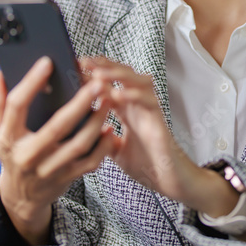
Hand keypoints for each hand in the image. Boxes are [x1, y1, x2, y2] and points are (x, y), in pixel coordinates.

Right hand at [0, 56, 115, 245]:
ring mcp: (48, 169)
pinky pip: (90, 162)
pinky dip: (103, 147)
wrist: (21, 196)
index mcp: (7, 138)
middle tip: (97, 83)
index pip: (17, 105)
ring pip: (79, 145)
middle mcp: (27, 155)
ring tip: (108, 101)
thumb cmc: (11, 153)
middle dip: (79, 103)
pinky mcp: (66, 179)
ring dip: (97, 122)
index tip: (48, 62)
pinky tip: (110, 129)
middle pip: (56, 126)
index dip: (31, 82)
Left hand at [81, 56, 238, 218]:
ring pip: (139, 81)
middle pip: (125, 75)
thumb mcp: (115, 151)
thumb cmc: (147, 165)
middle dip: (105, 66)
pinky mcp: (160, 123)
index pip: (111, 84)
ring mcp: (151, 112)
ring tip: (99, 73)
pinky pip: (150, 102)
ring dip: (119, 75)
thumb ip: (101, 137)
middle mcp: (139, 107)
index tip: (75, 67)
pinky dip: (134, 96)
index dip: (95, 74)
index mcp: (128, 111)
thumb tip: (82, 129)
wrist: (170, 183)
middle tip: (84, 62)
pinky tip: (117, 94)